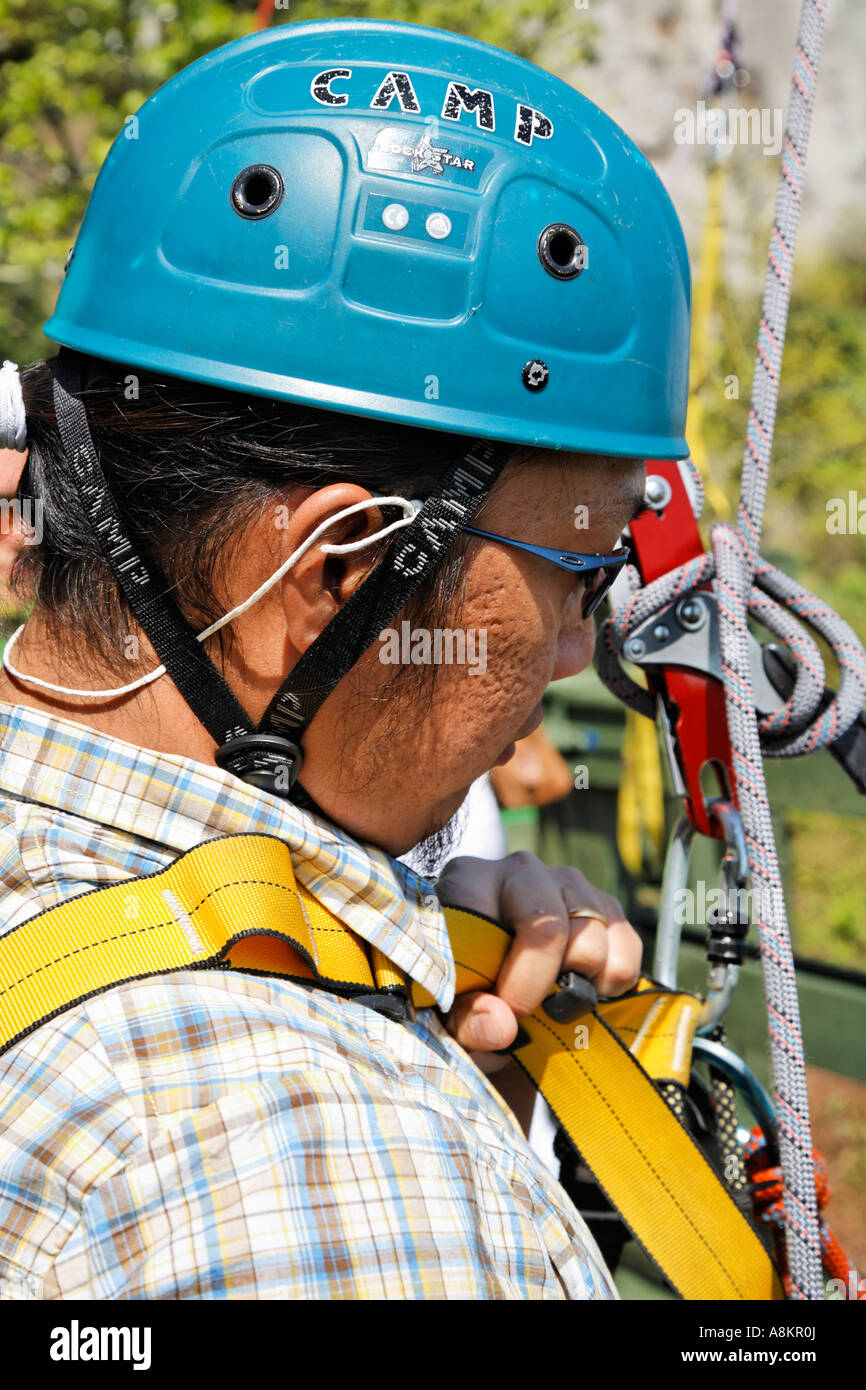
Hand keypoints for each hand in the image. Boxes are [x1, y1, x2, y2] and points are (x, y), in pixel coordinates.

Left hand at [436, 851, 640, 1074]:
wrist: (494, 982)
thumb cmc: (462, 992)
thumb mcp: (449, 1013)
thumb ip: (466, 1021)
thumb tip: (503, 1025)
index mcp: (469, 880)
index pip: (494, 922)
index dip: (509, 979)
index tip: (506, 1012)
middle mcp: (520, 870)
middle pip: (548, 925)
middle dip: (541, 983)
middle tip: (528, 1014)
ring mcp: (566, 880)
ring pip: (591, 938)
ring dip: (578, 984)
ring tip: (550, 1000)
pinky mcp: (603, 901)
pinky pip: (625, 944)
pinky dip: (613, 980)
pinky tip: (584, 988)